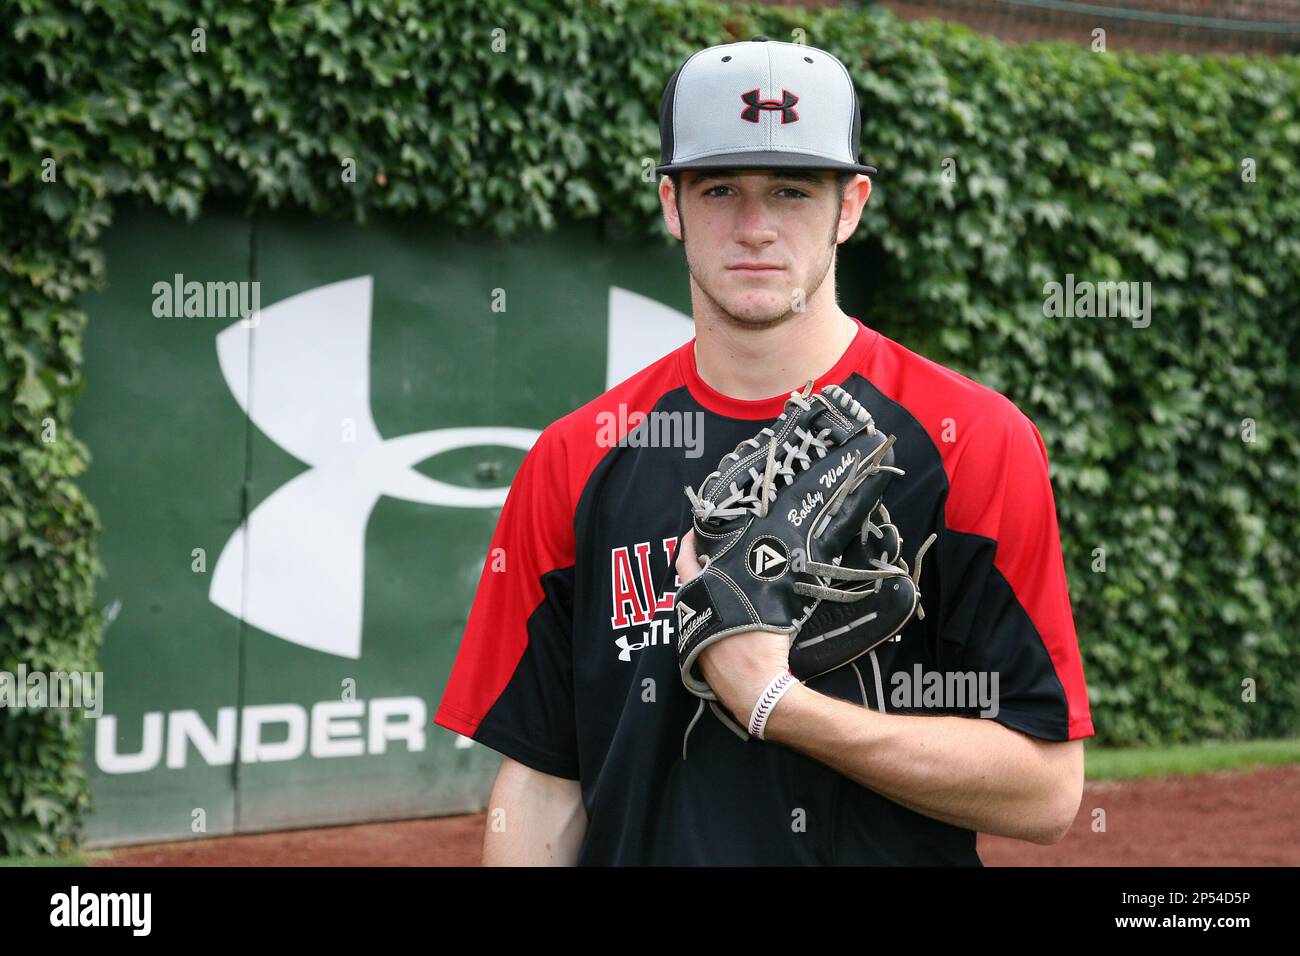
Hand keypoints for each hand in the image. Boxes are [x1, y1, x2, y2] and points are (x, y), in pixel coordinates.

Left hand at [675, 529, 791, 725]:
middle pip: (686, 583)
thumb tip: (765, 559)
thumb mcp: (764, 607)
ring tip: (723, 578)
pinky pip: (701, 625)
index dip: (688, 542)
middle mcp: (690, 619)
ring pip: (693, 606)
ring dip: (704, 591)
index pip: (686, 563)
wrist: (758, 693)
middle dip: (696, 564)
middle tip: (712, 550)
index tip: (696, 530)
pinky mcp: (700, 657)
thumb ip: (758, 583)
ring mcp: (693, 640)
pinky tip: (728, 613)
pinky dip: (710, 614)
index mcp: (700, 601)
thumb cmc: (762, 649)